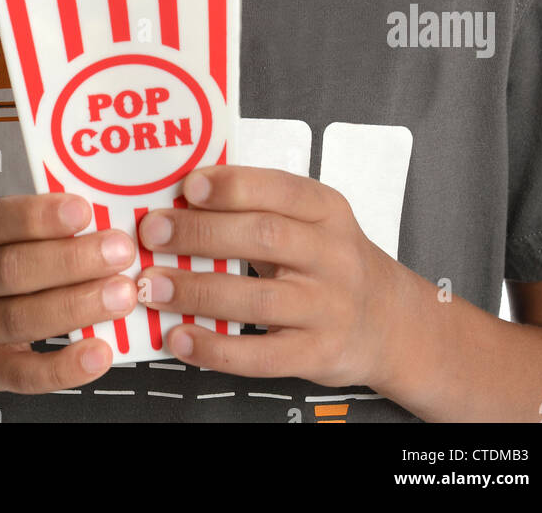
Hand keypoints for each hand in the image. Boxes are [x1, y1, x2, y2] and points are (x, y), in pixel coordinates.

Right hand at [0, 193, 137, 395]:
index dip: (41, 216)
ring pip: (24, 318)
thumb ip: (27, 225)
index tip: (83, 210)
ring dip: (78, 306)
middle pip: (16, 269)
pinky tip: (99, 353)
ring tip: (122, 294)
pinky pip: (25, 374)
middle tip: (120, 251)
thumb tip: (98, 218)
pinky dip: (65, 367)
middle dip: (73, 259)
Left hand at [136, 164, 404, 385]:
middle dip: (200, 233)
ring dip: (196, 291)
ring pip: (256, 298)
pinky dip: (215, 348)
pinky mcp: (317, 352)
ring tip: (153, 287)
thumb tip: (182, 199)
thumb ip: (258, 207)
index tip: (188, 186)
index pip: (280, 189)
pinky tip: (181, 338)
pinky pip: (260, 355)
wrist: (389, 320)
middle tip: (152, 233)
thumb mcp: (312, 221)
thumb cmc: (332, 261)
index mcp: (326, 210)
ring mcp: (327, 307)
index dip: (233, 186)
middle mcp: (332, 255)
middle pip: (263, 237)